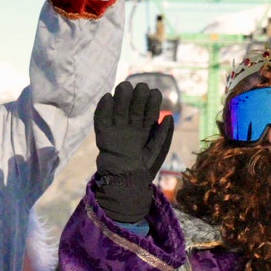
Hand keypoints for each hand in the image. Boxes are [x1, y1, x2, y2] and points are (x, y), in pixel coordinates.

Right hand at [92, 82, 174, 224]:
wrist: (124, 183)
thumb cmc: (144, 170)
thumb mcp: (158, 152)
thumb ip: (163, 135)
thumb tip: (168, 116)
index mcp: (145, 130)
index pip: (149, 111)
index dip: (152, 101)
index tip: (155, 93)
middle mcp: (131, 128)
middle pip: (133, 106)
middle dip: (136, 96)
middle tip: (140, 86)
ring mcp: (116, 130)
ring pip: (118, 109)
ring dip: (120, 97)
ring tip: (124, 86)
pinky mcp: (103, 134)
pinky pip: (101, 118)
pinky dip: (103, 108)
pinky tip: (107, 98)